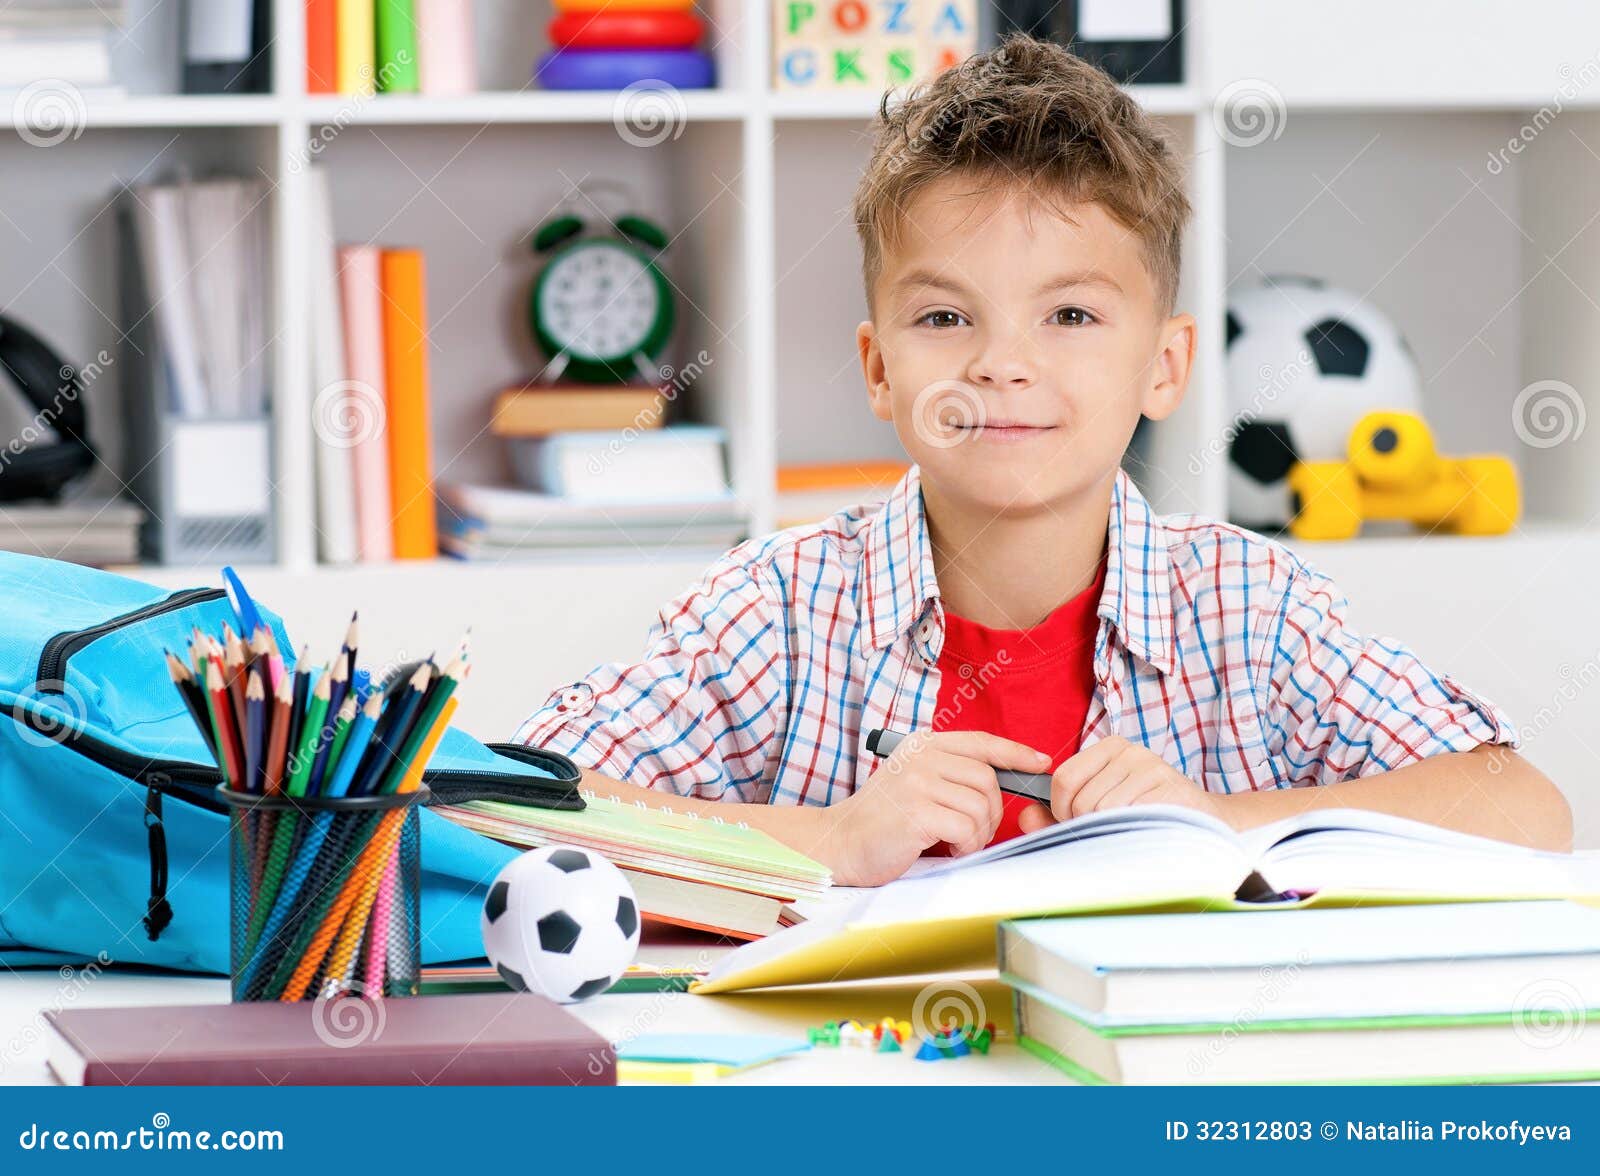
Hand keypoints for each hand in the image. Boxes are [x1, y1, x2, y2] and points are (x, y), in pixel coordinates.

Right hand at [818, 731, 1051, 885]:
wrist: (840, 843)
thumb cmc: (883, 820)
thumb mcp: (916, 782)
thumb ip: (951, 774)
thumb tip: (1004, 779)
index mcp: (923, 745)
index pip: (981, 742)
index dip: (1015, 752)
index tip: (1040, 762)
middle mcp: (921, 756)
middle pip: (988, 779)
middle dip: (991, 812)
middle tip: (971, 832)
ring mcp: (917, 782)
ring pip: (981, 805)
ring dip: (978, 833)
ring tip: (955, 841)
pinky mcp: (916, 811)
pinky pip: (967, 828)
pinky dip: (965, 845)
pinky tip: (946, 848)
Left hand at [1015, 735, 1219, 834]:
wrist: (1206, 821)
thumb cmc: (1146, 815)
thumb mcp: (1100, 807)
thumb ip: (1057, 813)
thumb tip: (1024, 817)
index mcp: (1109, 748)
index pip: (1063, 777)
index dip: (1060, 808)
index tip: (1074, 821)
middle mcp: (1130, 751)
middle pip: (1081, 798)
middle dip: (1085, 824)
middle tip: (1107, 830)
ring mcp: (1151, 766)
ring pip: (1102, 810)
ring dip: (1108, 831)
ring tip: (1128, 829)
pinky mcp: (1169, 787)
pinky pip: (1128, 817)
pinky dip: (1129, 832)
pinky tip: (1144, 829)